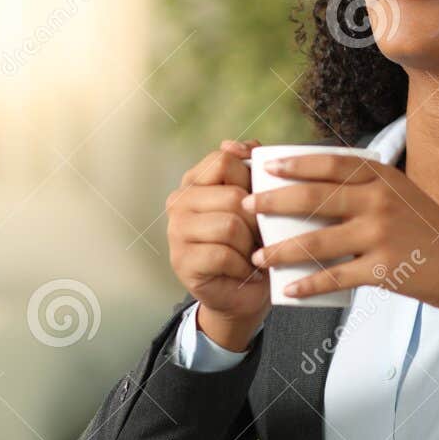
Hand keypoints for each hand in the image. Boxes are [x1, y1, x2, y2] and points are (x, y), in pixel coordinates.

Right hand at [165, 139, 269, 351]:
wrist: (244, 294)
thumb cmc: (253, 245)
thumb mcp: (256, 203)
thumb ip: (251, 170)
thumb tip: (244, 145)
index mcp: (195, 182)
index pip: (224, 160)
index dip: (251, 177)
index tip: (260, 197)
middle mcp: (179, 202)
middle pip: (232, 196)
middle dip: (257, 220)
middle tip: (262, 238)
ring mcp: (176, 232)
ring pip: (229, 225)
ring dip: (251, 245)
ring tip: (253, 255)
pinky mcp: (182, 261)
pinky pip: (222, 254)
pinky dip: (242, 266)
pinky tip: (244, 271)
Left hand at [242, 153, 438, 335]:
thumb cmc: (425, 230)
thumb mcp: (399, 195)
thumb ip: (364, 187)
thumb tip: (312, 186)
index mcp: (381, 177)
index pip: (328, 163)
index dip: (293, 163)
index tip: (262, 165)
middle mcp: (379, 199)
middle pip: (315, 197)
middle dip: (274, 201)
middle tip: (245, 206)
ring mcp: (380, 233)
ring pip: (318, 239)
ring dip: (282, 249)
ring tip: (258, 256)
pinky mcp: (383, 267)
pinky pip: (336, 275)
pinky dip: (310, 283)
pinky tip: (290, 288)